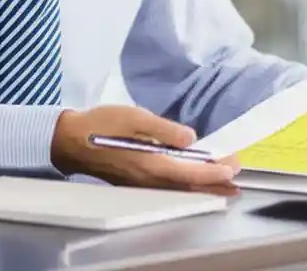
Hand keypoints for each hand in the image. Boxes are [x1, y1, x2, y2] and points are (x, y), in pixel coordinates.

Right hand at [51, 106, 240, 195]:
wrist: (70, 140)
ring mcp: (141, 184)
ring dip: (203, 186)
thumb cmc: (101, 125)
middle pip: (188, 186)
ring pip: (179, 189)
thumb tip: (190, 137)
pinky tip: (192, 179)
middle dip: (214, 182)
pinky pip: (168, 187)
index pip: (190, 173)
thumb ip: (164, 129)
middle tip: (236, 176)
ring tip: (223, 182)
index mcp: (150, 164)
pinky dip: (186, 184)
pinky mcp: (135, 182)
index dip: (213, 172)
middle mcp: (148, 180)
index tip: (232, 166)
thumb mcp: (134, 117)